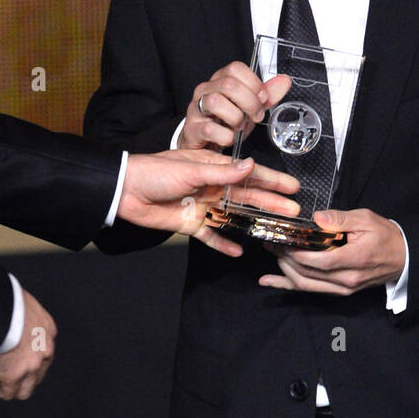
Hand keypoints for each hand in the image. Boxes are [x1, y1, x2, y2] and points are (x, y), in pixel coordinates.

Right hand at [0, 287, 54, 400]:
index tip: (8, 355)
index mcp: (47, 329)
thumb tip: (7, 322)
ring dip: (8, 386)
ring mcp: (33, 364)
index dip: (24, 358)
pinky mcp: (15, 374)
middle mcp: (45, 349)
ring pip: (24, 389)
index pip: (41, 352)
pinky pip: (5, 392)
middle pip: (36, 375)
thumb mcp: (20, 303)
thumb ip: (20, 316)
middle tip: (1, 371)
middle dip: (20, 377)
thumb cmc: (3, 298)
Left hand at [120, 148, 300, 256]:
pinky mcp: (191, 223)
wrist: (126, 190)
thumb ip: (223, 172)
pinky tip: (239, 251)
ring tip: (277, 228)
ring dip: (254, 221)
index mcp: (213, 167)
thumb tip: (252, 166)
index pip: (248, 173)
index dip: (271, 179)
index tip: (292, 186)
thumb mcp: (191, 168)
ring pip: (234, 215)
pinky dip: (223, 243)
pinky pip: (211, 235)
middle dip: (270, 202)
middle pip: (246, 196)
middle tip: (293, 209)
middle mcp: (212, 186)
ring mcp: (203, 205)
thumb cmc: (156, 171)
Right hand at [180, 61, 291, 150]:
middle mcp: (206, 90)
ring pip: (215, 101)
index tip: (262, 98)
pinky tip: (229, 138)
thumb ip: (266, 95)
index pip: (235, 68)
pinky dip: (225, 136)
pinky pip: (209, 129)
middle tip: (255, 115)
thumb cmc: (225, 122)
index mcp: (220, 80)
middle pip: (228, 84)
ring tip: (239, 126)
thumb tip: (284, 81)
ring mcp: (196, 108)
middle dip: (249, 102)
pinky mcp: (192, 128)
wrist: (204, 144)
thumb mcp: (249, 107)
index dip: (253, 83)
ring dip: (235, 117)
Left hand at [259, 208, 405, 295]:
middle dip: (285, 258)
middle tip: (271, 241)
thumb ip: (340, 219)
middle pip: (306, 274)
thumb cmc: (386, 236)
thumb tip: (317, 218)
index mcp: (354, 260)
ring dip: (284, 271)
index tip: (281, 237)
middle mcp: (346, 280)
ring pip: (305, 285)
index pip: (317, 261)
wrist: (404, 258)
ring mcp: (343, 289)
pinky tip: (268, 282)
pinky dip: (288, 285)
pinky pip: (310, 290)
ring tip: (270, 253)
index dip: (295, 252)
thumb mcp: (366, 219)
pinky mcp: (340, 291)